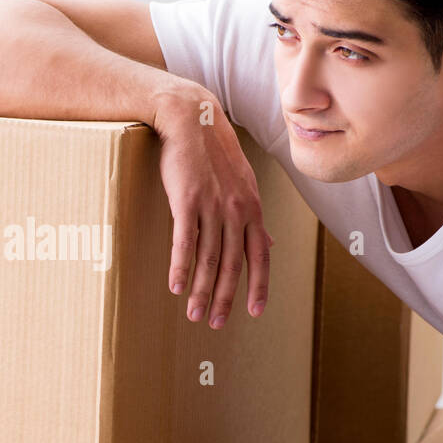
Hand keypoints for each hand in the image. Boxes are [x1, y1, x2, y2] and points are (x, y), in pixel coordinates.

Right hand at [152, 87, 273, 328]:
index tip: (254, 312)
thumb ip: (253, 216)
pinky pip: (185, 241)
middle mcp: (236, 210)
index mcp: (252, 208)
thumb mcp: (243, 183)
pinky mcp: (187, 200)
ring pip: (209, 259)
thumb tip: (267, 242)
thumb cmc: (214, 152)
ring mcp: (212, 206)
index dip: (258, 287)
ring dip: (201, 291)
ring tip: (193, 313)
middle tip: (215, 324)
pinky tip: (175, 285)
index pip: (260, 256)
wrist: (191, 118)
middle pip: (234, 265)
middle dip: (225, 298)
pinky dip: (180, 266)